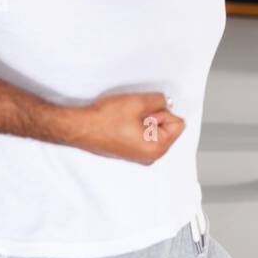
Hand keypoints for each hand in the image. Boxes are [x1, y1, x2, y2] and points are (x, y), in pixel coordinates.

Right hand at [69, 91, 184, 164]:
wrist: (80, 127)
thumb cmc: (105, 119)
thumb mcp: (140, 101)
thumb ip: (161, 100)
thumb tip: (166, 103)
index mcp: (156, 149)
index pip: (178, 123)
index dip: (162, 112)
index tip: (144, 114)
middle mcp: (150, 157)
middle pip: (167, 127)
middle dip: (153, 117)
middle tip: (133, 117)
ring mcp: (139, 156)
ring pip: (154, 128)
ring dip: (143, 120)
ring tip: (125, 121)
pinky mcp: (130, 151)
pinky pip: (143, 133)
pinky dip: (135, 125)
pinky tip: (121, 124)